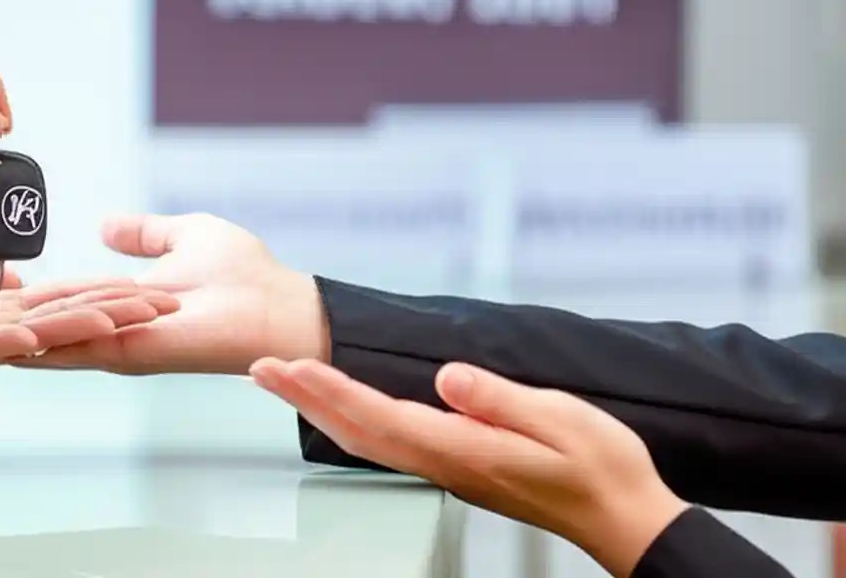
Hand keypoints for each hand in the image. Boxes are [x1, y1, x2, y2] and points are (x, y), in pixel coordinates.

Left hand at [0, 245, 178, 394]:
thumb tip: (14, 277)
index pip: (64, 303)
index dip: (108, 296)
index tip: (152, 290)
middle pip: (69, 320)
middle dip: (119, 312)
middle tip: (169, 305)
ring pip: (45, 333)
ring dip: (91, 324)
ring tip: (135, 315)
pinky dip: (28, 336)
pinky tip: (60, 330)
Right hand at [12, 214, 327, 374]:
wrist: (278, 306)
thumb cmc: (244, 274)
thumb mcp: (185, 235)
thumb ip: (144, 233)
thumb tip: (106, 224)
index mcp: (125, 300)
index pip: (66, 297)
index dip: (28, 293)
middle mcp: (118, 326)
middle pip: (50, 320)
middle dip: (6, 316)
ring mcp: (123, 343)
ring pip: (55, 336)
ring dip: (14, 331)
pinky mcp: (134, 352)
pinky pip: (81, 350)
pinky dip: (44, 347)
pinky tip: (6, 343)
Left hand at [250, 359, 688, 577]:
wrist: (624, 517)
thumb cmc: (600, 469)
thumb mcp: (560, 421)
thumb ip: (499, 399)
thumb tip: (447, 377)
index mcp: (464, 450)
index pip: (380, 416)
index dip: (331, 391)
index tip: (291, 368)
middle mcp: (445, 463)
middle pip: (358, 430)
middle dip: (305, 398)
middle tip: (260, 369)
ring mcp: (448, 468)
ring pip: (367, 439)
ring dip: (321, 409)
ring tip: (285, 382)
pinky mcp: (457, 466)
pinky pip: (388, 442)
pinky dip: (351, 420)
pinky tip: (342, 409)